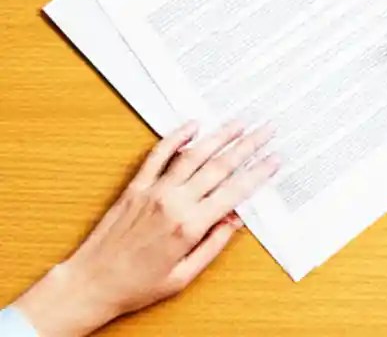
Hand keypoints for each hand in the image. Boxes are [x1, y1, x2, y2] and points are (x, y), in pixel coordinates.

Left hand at [15, 121, 278, 336]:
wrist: (90, 283)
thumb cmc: (136, 286)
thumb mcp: (184, 275)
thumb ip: (213, 245)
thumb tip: (236, 220)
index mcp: (190, 226)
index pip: (234, 191)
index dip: (258, 173)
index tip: (274, 160)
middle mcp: (173, 202)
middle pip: (219, 166)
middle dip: (247, 146)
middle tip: (267, 131)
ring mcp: (153, 191)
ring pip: (193, 155)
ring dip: (219, 136)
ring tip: (238, 123)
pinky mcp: (135, 187)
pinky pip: (157, 155)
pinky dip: (175, 137)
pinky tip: (192, 125)